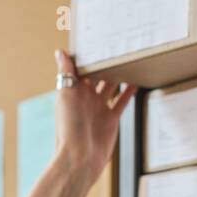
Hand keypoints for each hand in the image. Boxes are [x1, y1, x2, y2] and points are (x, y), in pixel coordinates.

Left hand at [53, 49, 136, 189]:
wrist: (81, 157)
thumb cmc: (69, 127)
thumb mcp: (66, 95)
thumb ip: (66, 73)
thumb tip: (60, 52)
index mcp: (73, 91)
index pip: (81, 68)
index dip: (88, 55)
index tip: (96, 40)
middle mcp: (86, 98)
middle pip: (98, 76)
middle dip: (105, 63)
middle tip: (117, 46)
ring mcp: (99, 108)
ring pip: (111, 87)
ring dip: (118, 75)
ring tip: (129, 60)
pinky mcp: (111, 118)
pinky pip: (121, 101)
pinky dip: (128, 92)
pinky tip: (135, 82)